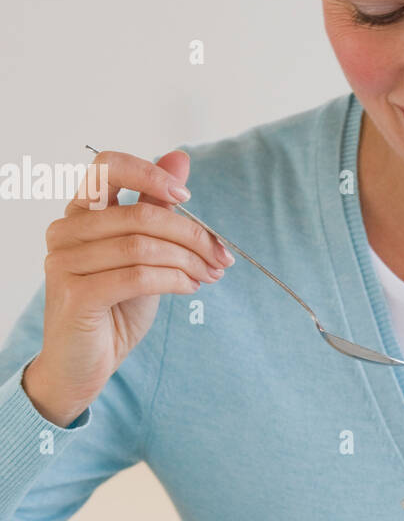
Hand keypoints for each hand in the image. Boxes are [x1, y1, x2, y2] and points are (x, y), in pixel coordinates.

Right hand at [22, 149, 234, 427]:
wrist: (85, 364)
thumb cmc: (114, 305)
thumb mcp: (144, 251)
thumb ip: (156, 205)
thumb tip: (181, 156)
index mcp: (79, 211)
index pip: (108, 165)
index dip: (151, 174)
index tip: (188, 197)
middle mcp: (65, 230)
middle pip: (141, 213)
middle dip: (192, 234)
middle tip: (221, 256)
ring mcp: (65, 261)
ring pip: (143, 245)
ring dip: (189, 261)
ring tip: (209, 275)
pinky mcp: (75, 293)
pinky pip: (138, 276)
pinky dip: (174, 280)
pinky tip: (189, 288)